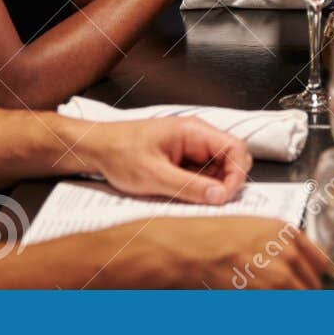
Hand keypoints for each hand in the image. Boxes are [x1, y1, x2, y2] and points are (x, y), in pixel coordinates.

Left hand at [81, 115, 250, 203]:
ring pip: (218, 169)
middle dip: (229, 182)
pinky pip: (203, 174)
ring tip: (195, 202)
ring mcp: (191, 147)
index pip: (235, 148)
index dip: (237, 174)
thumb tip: (220, 196)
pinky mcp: (183, 159)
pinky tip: (186, 197)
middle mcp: (197, 136)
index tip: (223, 198)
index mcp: (194, 131)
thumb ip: (189, 187)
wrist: (96, 149)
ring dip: (214, 187)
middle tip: (214, 203)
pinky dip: (201, 188)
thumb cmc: (119, 153)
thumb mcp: (154, 175)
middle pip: (231, 158)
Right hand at [111, 217, 330, 288]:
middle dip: (303, 295)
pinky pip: (283, 309)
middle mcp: (288, 253)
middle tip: (289, 299)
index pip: (320, 263)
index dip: (314, 277)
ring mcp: (278, 277)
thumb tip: (293, 268)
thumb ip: (279, 248)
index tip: (310, 285)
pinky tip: (260, 304)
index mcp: (287, 233)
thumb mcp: (253, 230)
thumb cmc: (211, 237)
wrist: (187, 249)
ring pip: (301, 300)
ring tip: (274, 305)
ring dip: (292, 305)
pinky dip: (278, 313)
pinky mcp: (265, 295)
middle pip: (313, 286)